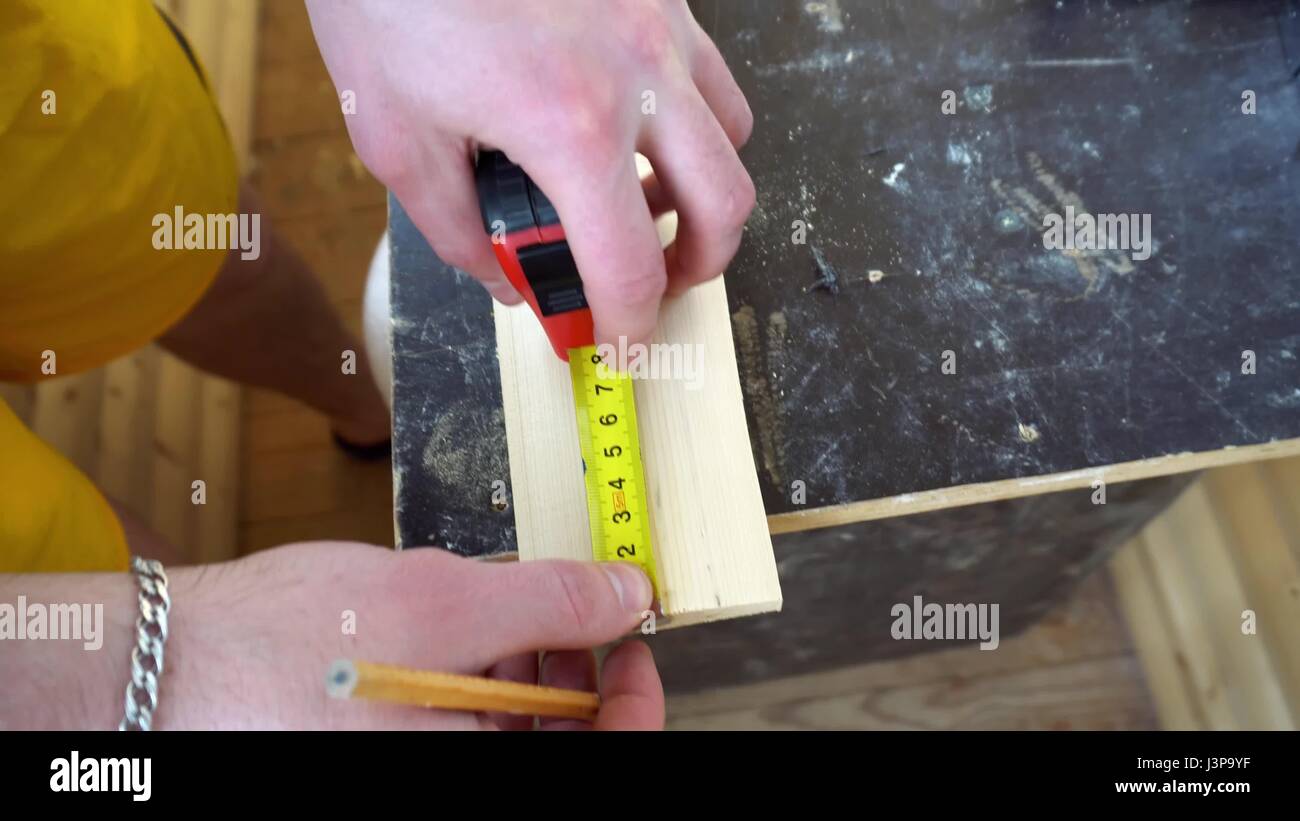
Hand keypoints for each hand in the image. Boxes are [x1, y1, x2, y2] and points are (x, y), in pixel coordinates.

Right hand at [143, 542, 661, 728]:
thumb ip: (548, 601)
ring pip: (506, 730)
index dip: (634, 700)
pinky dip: (474, 674)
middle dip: (572, 671)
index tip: (631, 642)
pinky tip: (452, 626)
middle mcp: (444, 772)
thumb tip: (626, 593)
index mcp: (468, 770)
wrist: (167, 667)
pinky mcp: (386, 743)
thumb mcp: (441, 604)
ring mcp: (413, 759)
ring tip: (498, 607)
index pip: (604, 756)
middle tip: (564, 609)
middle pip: (554, 742)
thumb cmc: (283, 649)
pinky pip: (457, 723)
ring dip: (523, 667)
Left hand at [306, 0, 755, 345]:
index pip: (631, 266)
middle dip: (696, 266)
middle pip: (725, 207)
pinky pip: (707, 73)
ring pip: (732, 136)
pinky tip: (635, 125)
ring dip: (702, 191)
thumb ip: (460, 230)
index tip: (616, 346)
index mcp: (571, 126)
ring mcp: (658, 24)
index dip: (627, 327)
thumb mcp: (396, 135)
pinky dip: (691, 120)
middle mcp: (638, 74)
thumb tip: (505, 279)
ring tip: (642, 203)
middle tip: (650, 285)